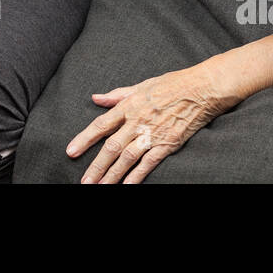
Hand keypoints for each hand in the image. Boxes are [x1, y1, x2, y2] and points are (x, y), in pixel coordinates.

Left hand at [66, 36, 272, 183]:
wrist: (201, 89)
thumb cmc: (171, 84)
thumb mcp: (141, 85)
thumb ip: (117, 95)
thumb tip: (96, 97)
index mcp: (129, 105)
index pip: (101, 124)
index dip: (84, 139)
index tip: (71, 151)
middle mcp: (137, 121)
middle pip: (111, 147)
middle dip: (96, 166)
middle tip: (83, 181)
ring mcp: (152, 134)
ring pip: (126, 158)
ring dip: (112, 176)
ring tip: (99, 188)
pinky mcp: (167, 144)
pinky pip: (147, 164)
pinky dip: (136, 177)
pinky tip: (126, 187)